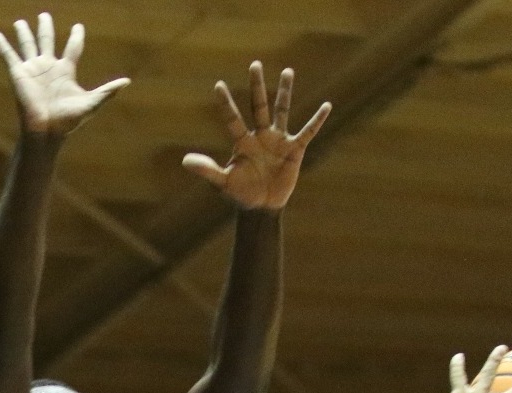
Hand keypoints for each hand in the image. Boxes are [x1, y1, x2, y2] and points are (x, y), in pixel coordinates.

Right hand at [0, 14, 127, 139]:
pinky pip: (9, 56)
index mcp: (65, 71)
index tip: (78, 27)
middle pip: (47, 41)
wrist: (45, 131)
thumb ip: (107, 91)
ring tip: (20, 22)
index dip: (76, 37)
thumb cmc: (67, 121)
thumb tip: (127, 82)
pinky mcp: (18, 74)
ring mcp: (33, 70)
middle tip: (44, 15)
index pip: (72, 48)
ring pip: (28, 45)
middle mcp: (48, 67)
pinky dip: (2, 46)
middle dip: (46, 28)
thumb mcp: (90, 103)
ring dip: (24, 33)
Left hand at [182, 62, 329, 210]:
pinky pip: (308, 132)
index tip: (218, 84)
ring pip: (281, 111)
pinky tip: (326, 106)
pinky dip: (317, 120)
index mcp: (242, 142)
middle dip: (256, 86)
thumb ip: (207, 169)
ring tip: (287, 71)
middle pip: (258, 106)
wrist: (262, 207)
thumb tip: (184, 161)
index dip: (225, 103)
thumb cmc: (241, 194)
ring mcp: (278, 140)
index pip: (232, 118)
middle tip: (254, 64)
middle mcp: (260, 135)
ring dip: (284, 92)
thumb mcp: (223, 181)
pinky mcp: (294, 150)